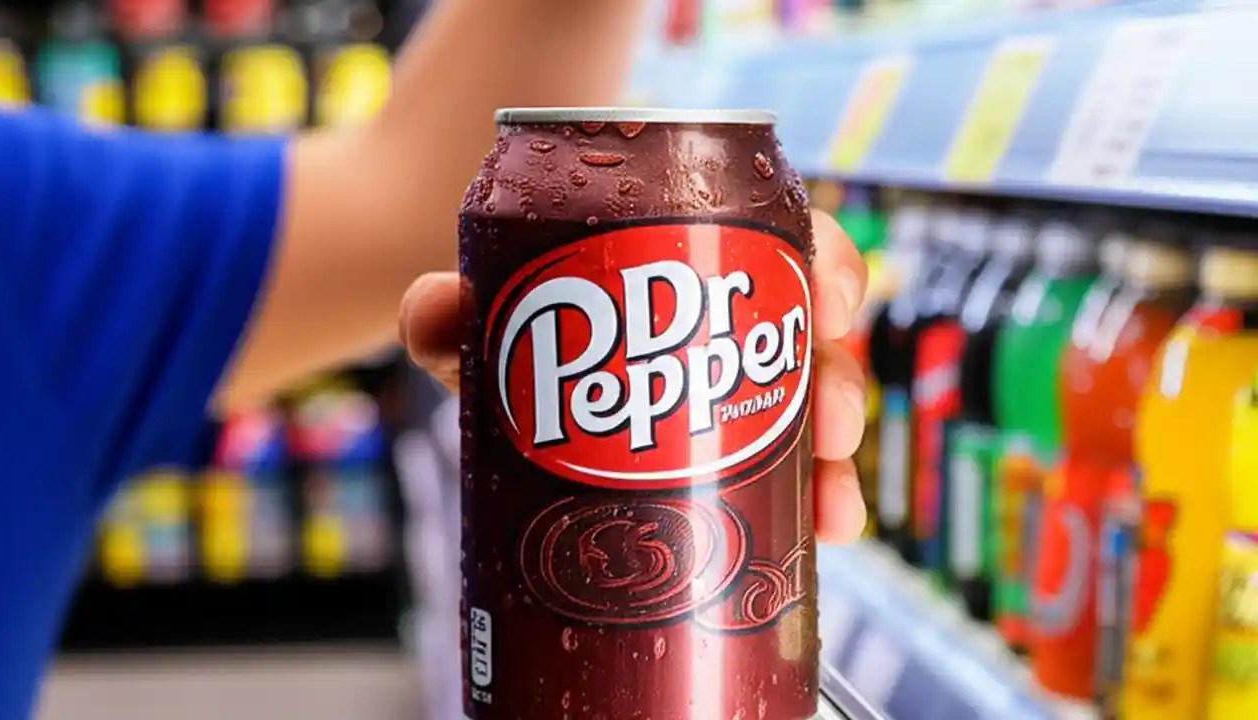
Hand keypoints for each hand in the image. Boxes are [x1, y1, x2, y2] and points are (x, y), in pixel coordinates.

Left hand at [400, 210, 868, 543]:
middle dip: (841, 383)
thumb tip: (437, 310)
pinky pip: (791, 465)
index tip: (831, 305)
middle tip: (832, 430)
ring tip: (833, 512)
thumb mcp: (476, 323)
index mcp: (686, 253)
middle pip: (811, 336)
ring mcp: (728, 389)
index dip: (827, 263)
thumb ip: (443, 314)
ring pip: (813, 407)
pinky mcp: (727, 451)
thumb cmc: (496, 329)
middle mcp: (722, 321)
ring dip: (839, 459)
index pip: (777, 236)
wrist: (494, 386)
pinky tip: (823, 534)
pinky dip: (815, 500)